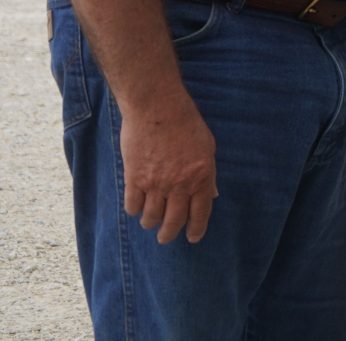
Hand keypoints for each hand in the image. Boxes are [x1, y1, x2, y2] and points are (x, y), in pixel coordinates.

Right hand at [119, 89, 217, 243]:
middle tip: (166, 237)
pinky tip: (137, 207)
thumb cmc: (186, 123)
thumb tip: (212, 194)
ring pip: (151, 218)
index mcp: (201, 176)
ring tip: (151, 222)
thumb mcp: (207, 147)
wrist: (157, 108)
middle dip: (169, 234)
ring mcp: (156, 184)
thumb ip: (208, 173)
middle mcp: (179, 185)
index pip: (200, 213)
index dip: (196, 229)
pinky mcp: (134, 179)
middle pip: (173, 222)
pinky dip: (135, 210)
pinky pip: (132, 206)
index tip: (192, 238)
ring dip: (151, 223)